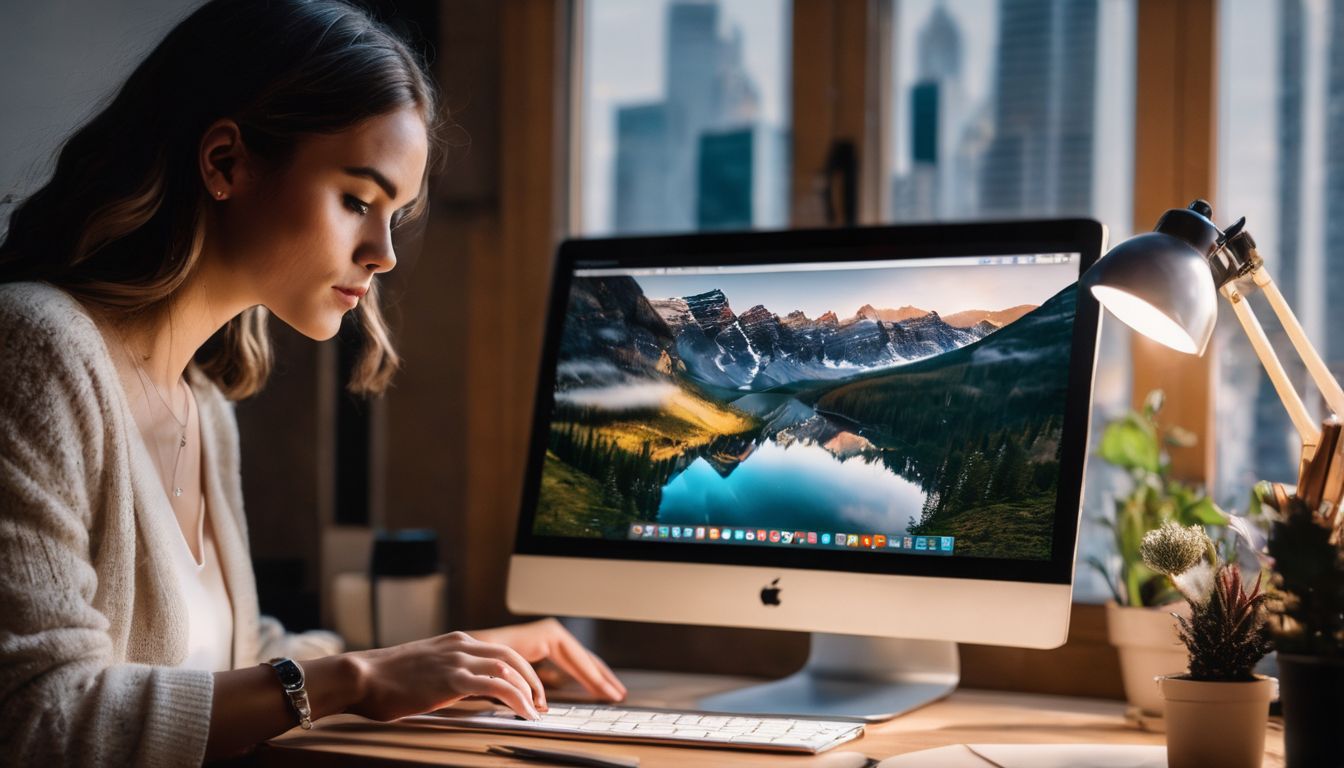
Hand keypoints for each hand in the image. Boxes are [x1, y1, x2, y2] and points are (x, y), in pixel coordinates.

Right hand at [345, 631, 545, 721]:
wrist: (361, 677)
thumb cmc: (385, 679)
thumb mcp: (426, 669)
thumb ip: (451, 674)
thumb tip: (470, 691)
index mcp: (456, 641)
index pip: (501, 651)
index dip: (522, 670)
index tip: (531, 690)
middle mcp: (461, 646)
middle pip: (512, 656)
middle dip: (532, 679)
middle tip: (540, 702)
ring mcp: (457, 660)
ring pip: (509, 668)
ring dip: (528, 690)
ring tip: (535, 710)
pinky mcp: (452, 679)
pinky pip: (496, 686)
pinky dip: (516, 698)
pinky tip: (523, 712)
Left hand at [470, 618, 626, 702]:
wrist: (460, 654)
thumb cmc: (479, 658)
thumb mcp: (502, 669)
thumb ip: (524, 684)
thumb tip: (540, 704)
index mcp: (545, 635)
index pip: (578, 658)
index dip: (593, 677)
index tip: (606, 692)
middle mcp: (548, 634)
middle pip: (583, 656)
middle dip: (601, 676)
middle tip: (618, 694)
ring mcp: (545, 641)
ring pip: (578, 659)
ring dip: (595, 676)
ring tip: (613, 691)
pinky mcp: (540, 651)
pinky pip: (568, 663)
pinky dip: (581, 675)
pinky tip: (590, 687)